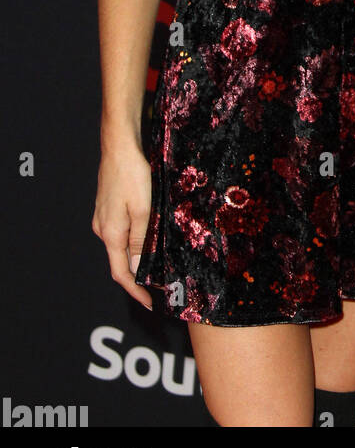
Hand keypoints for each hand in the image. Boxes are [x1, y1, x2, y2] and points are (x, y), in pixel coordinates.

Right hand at [92, 144, 153, 308]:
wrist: (120, 145)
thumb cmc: (132, 174)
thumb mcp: (142, 210)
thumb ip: (140, 242)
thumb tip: (138, 270)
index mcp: (110, 234)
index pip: (121, 273)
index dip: (135, 291)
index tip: (149, 302)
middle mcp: (103, 228)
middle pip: (120, 261)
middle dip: (138, 275)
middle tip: (159, 284)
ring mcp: (104, 217)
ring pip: (121, 245)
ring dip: (137, 256)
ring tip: (157, 263)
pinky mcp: (109, 206)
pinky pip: (121, 231)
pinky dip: (134, 240)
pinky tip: (147, 236)